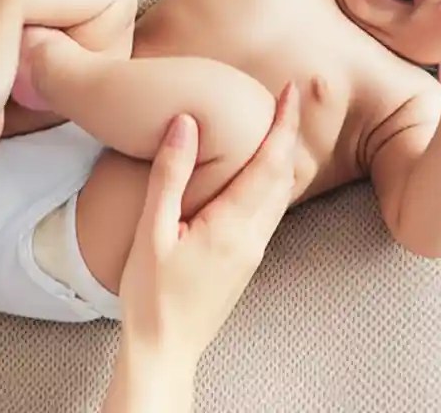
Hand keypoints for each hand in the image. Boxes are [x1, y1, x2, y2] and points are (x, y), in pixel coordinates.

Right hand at [117, 83, 306, 365]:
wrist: (165, 348)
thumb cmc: (150, 294)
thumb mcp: (151, 231)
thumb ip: (170, 175)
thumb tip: (185, 123)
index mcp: (231, 225)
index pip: (268, 163)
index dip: (283, 123)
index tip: (290, 90)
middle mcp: (252, 238)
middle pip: (283, 175)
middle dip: (288, 133)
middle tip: (289, 96)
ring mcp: (253, 252)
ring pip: (280, 195)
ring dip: (282, 157)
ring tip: (276, 125)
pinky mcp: (246, 262)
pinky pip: (268, 213)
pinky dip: (270, 183)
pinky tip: (256, 173)